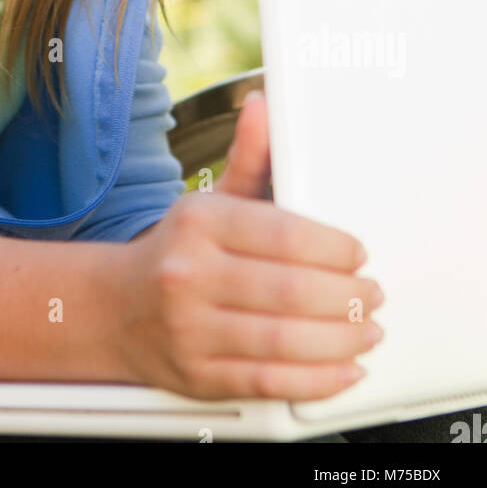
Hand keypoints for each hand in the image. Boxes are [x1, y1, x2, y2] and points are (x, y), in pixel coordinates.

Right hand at [116, 88, 383, 401]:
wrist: (115, 308)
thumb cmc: (177, 251)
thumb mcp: (209, 201)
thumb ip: (248, 159)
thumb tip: (263, 105)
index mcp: (198, 223)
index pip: (282, 235)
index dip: (333, 248)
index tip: (358, 253)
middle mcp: (189, 274)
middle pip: (290, 290)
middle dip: (348, 297)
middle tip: (372, 294)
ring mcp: (191, 329)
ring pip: (284, 340)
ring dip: (341, 340)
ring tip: (368, 330)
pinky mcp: (199, 375)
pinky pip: (270, 382)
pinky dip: (317, 380)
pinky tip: (344, 369)